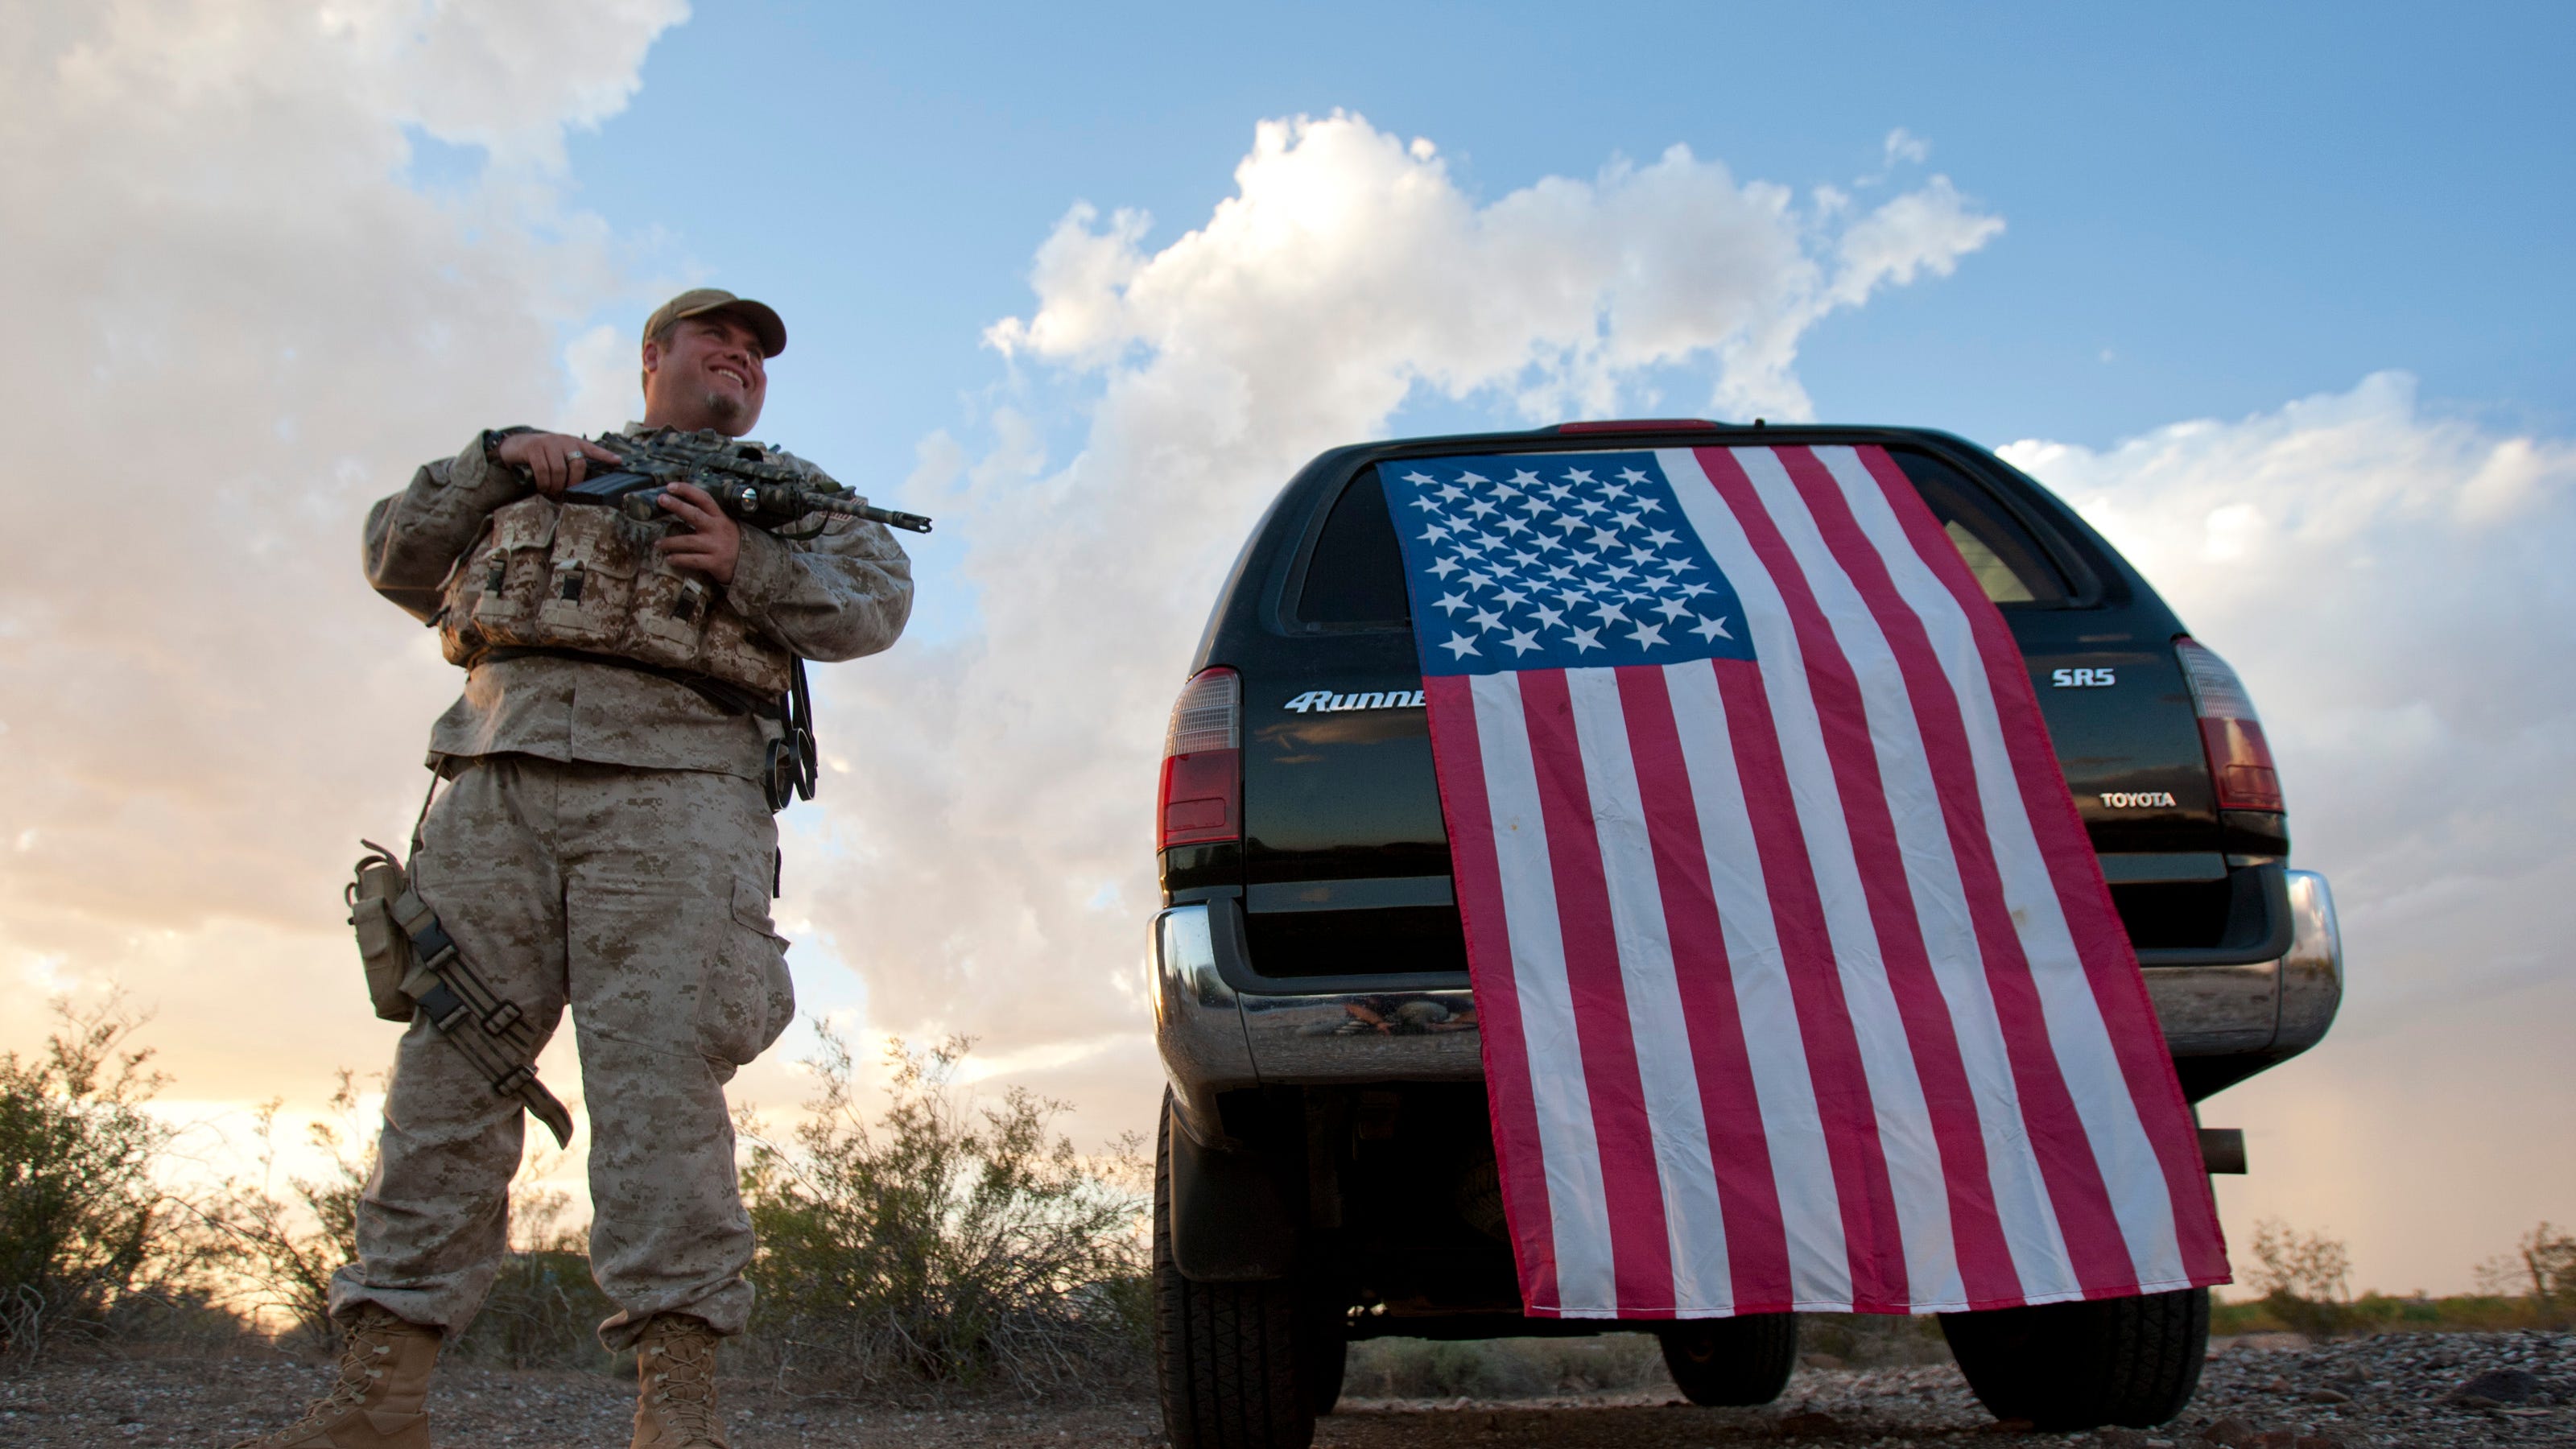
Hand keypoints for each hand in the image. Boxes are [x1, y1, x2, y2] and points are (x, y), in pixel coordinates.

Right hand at [495, 430, 621, 497]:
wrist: (515, 445)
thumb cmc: (541, 455)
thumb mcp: (558, 456)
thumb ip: (570, 465)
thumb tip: (580, 488)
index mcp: (572, 443)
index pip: (592, 449)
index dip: (605, 456)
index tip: (618, 462)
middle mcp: (563, 440)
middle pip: (578, 464)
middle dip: (573, 483)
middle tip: (565, 493)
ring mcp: (548, 442)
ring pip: (559, 470)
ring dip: (556, 486)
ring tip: (551, 492)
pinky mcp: (533, 447)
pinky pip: (543, 470)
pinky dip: (544, 483)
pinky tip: (542, 487)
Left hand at [654, 481, 741, 583]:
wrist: (753, 564)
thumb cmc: (732, 542)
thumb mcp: (726, 524)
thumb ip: (709, 516)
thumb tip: (682, 505)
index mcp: (720, 517)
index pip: (703, 498)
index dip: (687, 490)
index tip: (670, 486)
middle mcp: (717, 529)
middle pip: (694, 515)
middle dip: (677, 505)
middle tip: (661, 499)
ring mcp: (715, 546)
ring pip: (688, 541)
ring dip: (670, 542)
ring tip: (658, 543)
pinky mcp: (714, 562)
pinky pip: (693, 560)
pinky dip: (679, 559)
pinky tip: (669, 559)